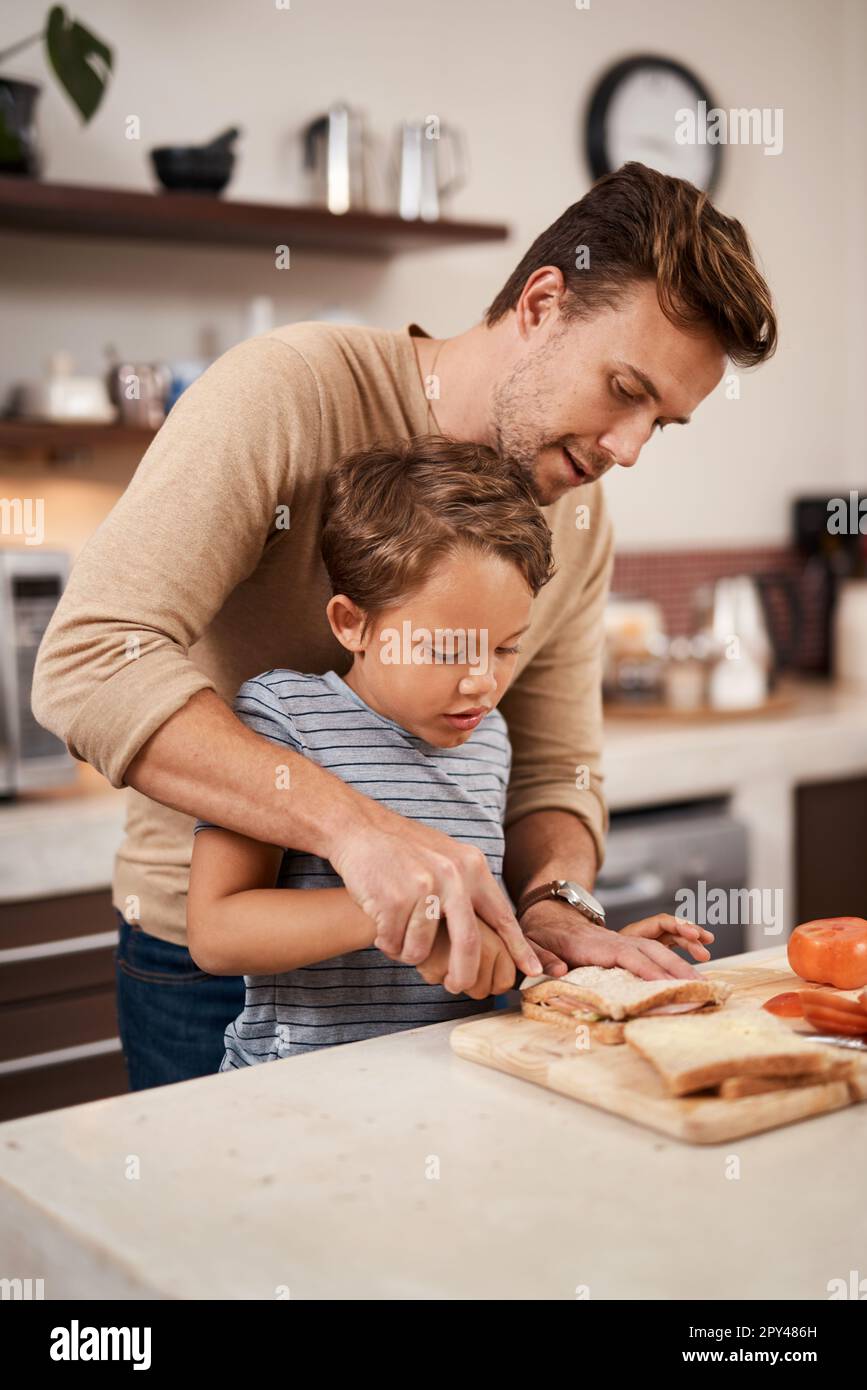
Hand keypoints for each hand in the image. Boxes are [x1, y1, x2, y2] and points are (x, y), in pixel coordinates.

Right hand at [328, 801, 542, 993]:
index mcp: (471, 867)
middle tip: (457, 986)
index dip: (519, 947)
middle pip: (469, 943)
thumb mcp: (448, 858)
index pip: (501, 915)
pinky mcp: (394, 899)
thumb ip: (468, 888)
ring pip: (421, 949)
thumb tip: (495, 930)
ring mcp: (423, 887)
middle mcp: (452, 876)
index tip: (534, 971)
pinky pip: (394, 943)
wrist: (361, 829)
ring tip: (396, 933)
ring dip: (407, 952)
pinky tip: (380, 921)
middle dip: (464, 973)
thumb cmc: (404, 850)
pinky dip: (386, 943)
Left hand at [520, 900, 704, 980]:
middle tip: (700, 987)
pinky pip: (655, 950)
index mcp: (594, 944)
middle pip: (652, 952)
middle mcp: (615, 940)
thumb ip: (544, 957)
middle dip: (677, 969)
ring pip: (658, 949)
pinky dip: (676, 957)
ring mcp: (622, 941)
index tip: (667, 987)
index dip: (648, 971)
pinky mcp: (625, 946)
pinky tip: (690, 970)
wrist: (546, 916)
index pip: (628, 957)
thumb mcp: (535, 943)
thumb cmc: (541, 934)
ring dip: (681, 964)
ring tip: (703, 981)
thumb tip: (560, 970)